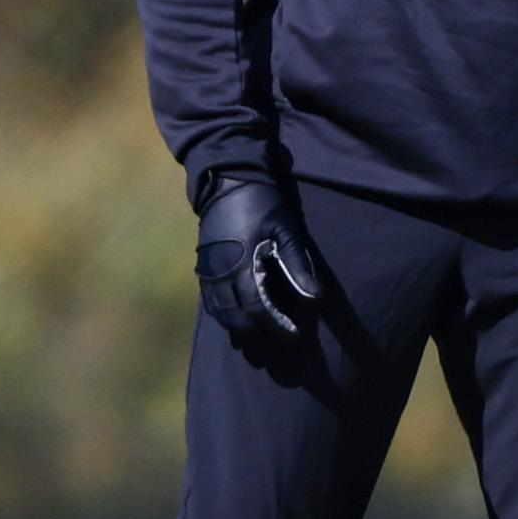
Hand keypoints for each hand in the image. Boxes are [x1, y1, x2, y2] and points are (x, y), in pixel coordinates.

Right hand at [195, 176, 325, 348]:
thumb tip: (315, 298)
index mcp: (242, 265)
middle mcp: (220, 273)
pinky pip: (209, 302)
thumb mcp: (286, 230)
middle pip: (237, 318)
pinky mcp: (202, 268)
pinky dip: (224, 316)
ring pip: (220, 314)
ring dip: (240, 329)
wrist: (227, 182)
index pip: (258, 309)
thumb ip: (298, 265)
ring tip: (262, 333)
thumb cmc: (261, 203)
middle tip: (281, 336)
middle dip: (260, 333)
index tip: (295, 335)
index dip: (276, 326)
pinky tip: (238, 320)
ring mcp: (208, 272)